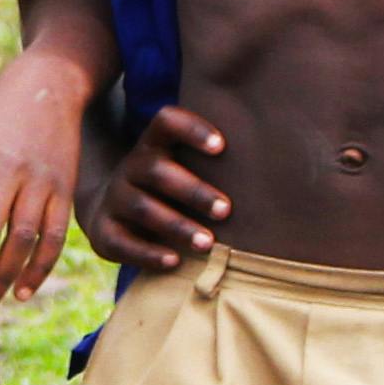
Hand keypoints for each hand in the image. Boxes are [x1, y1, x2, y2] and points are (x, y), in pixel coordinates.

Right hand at [82, 103, 229, 271]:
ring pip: (144, 209)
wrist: (108, 214)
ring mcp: (115, 201)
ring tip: (209, 243)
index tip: (221, 146)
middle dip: (193, 191)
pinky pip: (124, 243)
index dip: (191, 130)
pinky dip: (149, 253)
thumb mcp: (178, 166)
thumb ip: (212, 160)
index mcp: (152, 146)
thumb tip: (280, 158)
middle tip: (226, 209)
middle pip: (157, 171)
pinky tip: (175, 262)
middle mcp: (130, 169)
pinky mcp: (104, 233)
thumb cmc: (166, 190)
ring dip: (177, 225)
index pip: (165, 122)